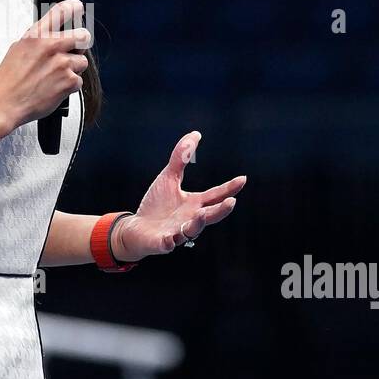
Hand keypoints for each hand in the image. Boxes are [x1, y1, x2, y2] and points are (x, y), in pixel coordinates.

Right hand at [0, 0, 89, 131]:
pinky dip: (69, 86)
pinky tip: (55, 88)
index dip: (73, 7)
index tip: (78, 8)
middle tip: (73, 50)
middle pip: (83, 35)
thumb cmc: (9, 81)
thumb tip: (48, 35)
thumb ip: (36, 40)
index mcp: (36, 36)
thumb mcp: (17, 50)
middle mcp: (51, 47)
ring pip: (82, 62)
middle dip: (81, 43)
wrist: (6, 104)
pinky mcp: (69, 81)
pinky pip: (79, 81)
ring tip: (56, 76)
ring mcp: (62, 64)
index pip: (60, 12)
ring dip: (73, 69)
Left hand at [113, 130, 246, 261]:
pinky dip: (169, 242)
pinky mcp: (162, 242)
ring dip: (197, 224)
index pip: (215, 195)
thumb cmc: (157, 205)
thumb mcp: (169, 178)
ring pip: (191, 231)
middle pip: (210, 216)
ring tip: (200, 214)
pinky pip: (167, 244)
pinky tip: (169, 238)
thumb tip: (196, 134)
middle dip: (221, 210)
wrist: (136, 228)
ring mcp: (177, 232)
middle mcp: (190, 219)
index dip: (229, 188)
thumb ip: (181, 158)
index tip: (243, 179)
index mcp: (194, 204)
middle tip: (231, 202)